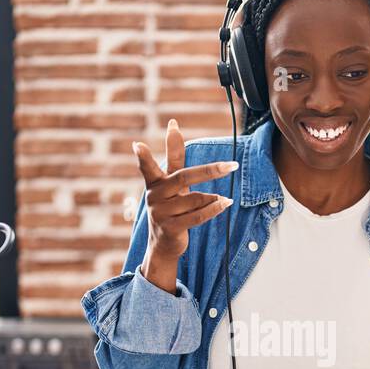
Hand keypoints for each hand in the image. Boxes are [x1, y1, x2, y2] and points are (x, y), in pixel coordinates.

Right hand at [133, 118, 236, 292]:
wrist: (163, 244)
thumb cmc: (170, 206)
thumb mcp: (171, 181)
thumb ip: (174, 156)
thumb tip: (173, 125)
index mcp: (154, 183)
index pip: (148, 167)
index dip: (143, 157)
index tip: (137, 144)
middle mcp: (155, 196)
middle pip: (184, 178)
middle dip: (210, 171)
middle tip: (232, 166)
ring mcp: (161, 213)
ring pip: (195, 199)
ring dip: (214, 198)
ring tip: (224, 198)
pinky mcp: (171, 228)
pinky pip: (198, 216)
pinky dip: (214, 209)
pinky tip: (225, 203)